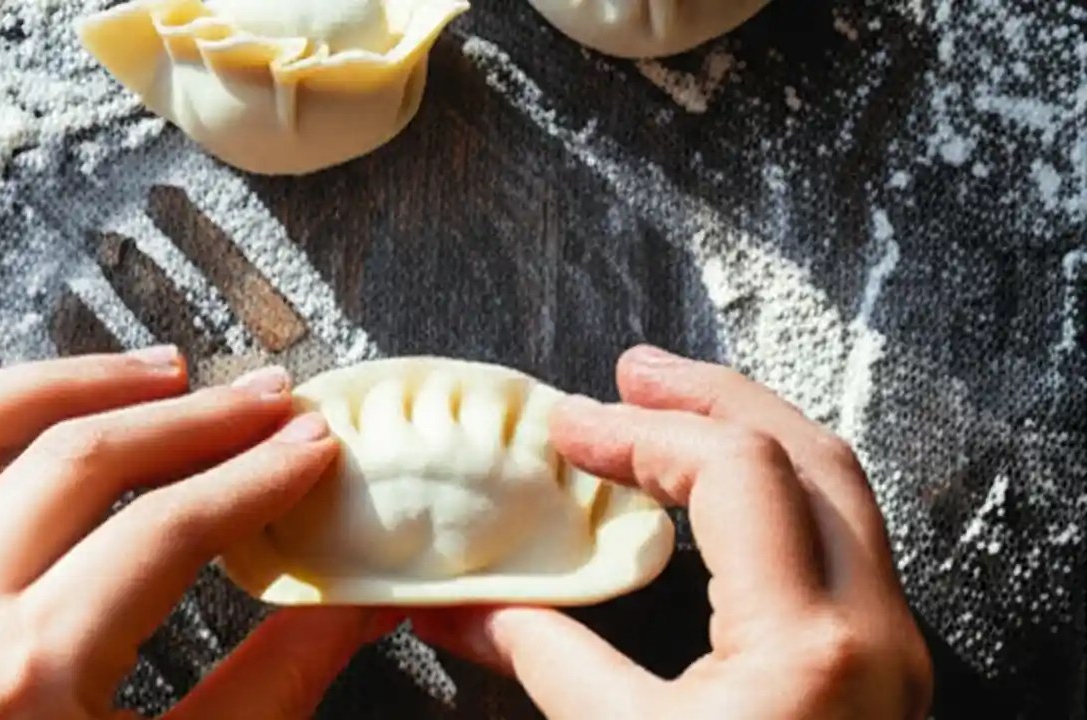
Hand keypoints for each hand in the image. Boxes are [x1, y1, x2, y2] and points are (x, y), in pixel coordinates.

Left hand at [0, 332, 390, 719]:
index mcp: (31, 674)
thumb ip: (274, 687)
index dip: (257, 476)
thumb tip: (356, 602)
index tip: (314, 447)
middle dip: (192, 418)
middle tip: (268, 399)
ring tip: (159, 368)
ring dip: (70, 382)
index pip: (171, 528)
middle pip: (80, 460)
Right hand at [410, 345, 933, 718]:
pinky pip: (840, 537)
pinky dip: (774, 489)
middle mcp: (873, 630)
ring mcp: (892, 647)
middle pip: (809, 453)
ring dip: (749, 432)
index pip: (734, 473)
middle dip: (710, 396)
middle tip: (631, 372)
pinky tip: (717, 494)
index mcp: (808, 645)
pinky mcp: (883, 665)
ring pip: (838, 488)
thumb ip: (539, 658)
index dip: (637, 434)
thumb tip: (454, 608)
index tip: (565, 427)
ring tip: (668, 407)